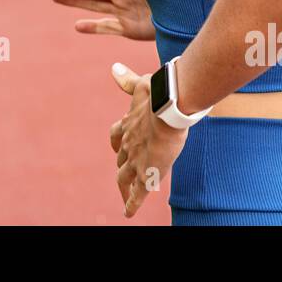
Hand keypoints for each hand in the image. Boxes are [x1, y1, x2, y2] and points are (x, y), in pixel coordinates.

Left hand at [109, 62, 188, 217]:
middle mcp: (129, 144)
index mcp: (128, 125)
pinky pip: (136, 194)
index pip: (117, 136)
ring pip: (124, 179)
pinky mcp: (147, 173)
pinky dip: (130, 204)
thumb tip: (114, 68)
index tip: (118, 145)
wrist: (168, 105)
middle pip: (120, 159)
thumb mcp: (140, 85)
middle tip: (124, 174)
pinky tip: (127, 214)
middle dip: (122, 166)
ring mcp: (136, 160)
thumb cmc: (157, 93)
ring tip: (124, 199)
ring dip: (124, 189)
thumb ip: (126, 80)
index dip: (117, 142)